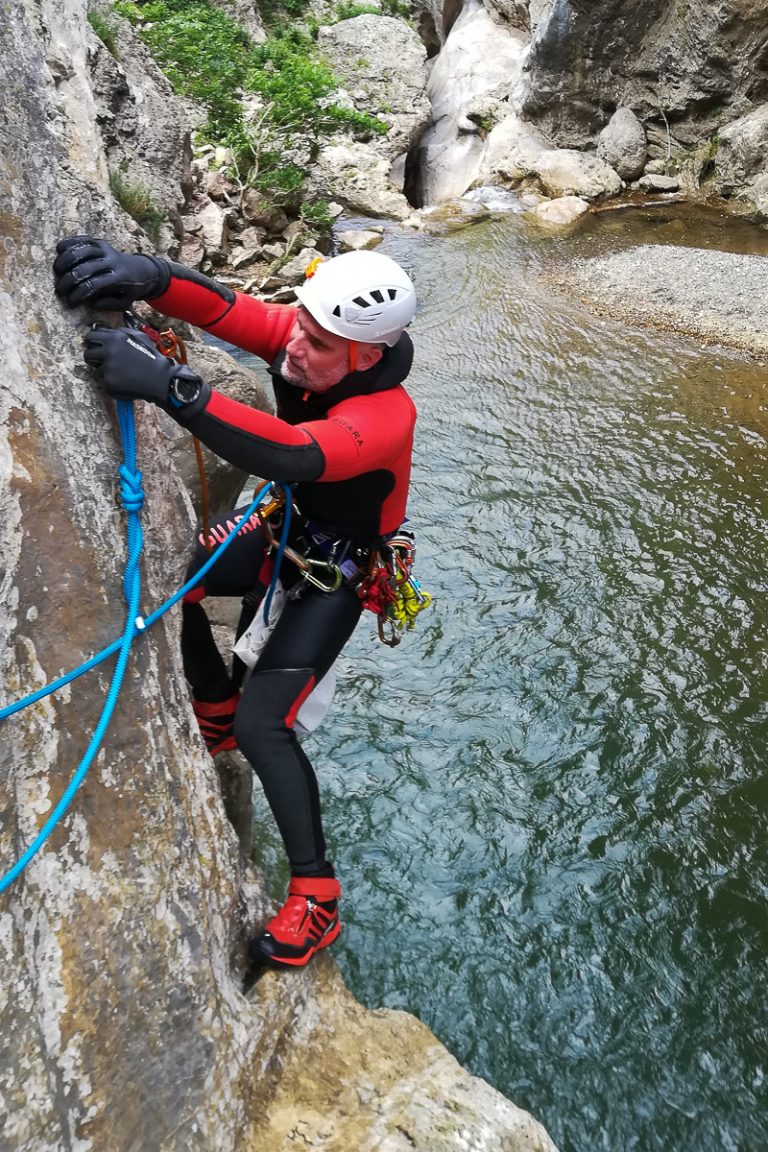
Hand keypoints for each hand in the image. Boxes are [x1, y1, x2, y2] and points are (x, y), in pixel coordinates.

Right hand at [54, 235, 169, 309]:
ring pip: (82, 251)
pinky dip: (69, 242)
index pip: (94, 286)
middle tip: (59, 290)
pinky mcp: (101, 242)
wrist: (142, 271)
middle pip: (85, 269)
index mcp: (119, 279)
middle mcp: (112, 262)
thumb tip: (90, 302)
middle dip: (68, 281)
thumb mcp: (124, 303)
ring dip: (65, 260)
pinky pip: (83, 239)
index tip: (70, 303)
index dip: (79, 295)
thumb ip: (108, 304)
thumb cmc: (129, 290)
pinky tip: (59, 250)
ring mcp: (106, 249)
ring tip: (56, 270)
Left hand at [84, 326, 207, 412]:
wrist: (160, 378)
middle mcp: (108, 352)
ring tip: (122, 372)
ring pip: (98, 370)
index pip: (91, 336)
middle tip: (103, 361)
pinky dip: (114, 383)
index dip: (93, 341)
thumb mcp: (139, 336)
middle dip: (94, 357)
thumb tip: (107, 330)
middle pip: (88, 354)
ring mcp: (108, 369)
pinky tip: (126, 381)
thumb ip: (121, 332)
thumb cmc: (151, 357)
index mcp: (114, 339)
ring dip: (106, 371)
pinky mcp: (109, 383)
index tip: (96, 346)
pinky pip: (106, 382)